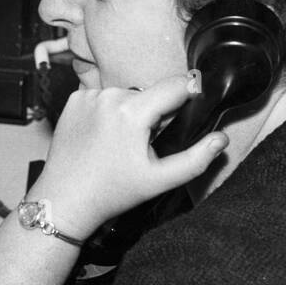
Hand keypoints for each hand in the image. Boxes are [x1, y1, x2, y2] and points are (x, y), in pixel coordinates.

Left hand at [31, 72, 228, 238]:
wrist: (65, 199)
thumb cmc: (111, 192)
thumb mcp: (160, 180)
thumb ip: (196, 159)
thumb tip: (221, 139)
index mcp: (132, 111)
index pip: (176, 85)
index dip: (191, 93)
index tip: (195, 102)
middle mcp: (108, 96)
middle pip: (149, 94)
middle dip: (154, 114)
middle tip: (144, 145)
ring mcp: (88, 96)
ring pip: (125, 96)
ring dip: (129, 112)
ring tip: (119, 143)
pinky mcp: (73, 100)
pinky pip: (102, 98)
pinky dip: (106, 112)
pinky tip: (101, 136)